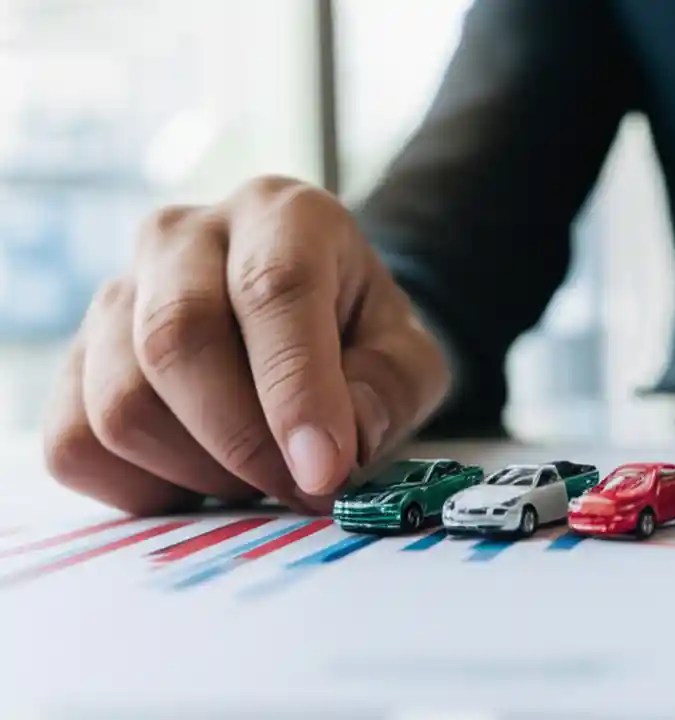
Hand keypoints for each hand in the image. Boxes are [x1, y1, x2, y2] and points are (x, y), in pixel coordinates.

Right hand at [43, 177, 451, 513]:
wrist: (308, 321)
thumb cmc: (359, 337)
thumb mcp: (408, 357)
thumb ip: (389, 391)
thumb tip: (339, 445)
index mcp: (283, 216)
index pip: (274, 289)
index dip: (296, 390)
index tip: (323, 470)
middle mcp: (185, 237)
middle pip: (177, 340)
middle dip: (244, 443)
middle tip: (302, 490)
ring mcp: (116, 295)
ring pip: (122, 404)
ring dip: (200, 471)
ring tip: (261, 475)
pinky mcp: (76, 361)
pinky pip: (76, 444)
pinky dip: (143, 488)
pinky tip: (203, 477)